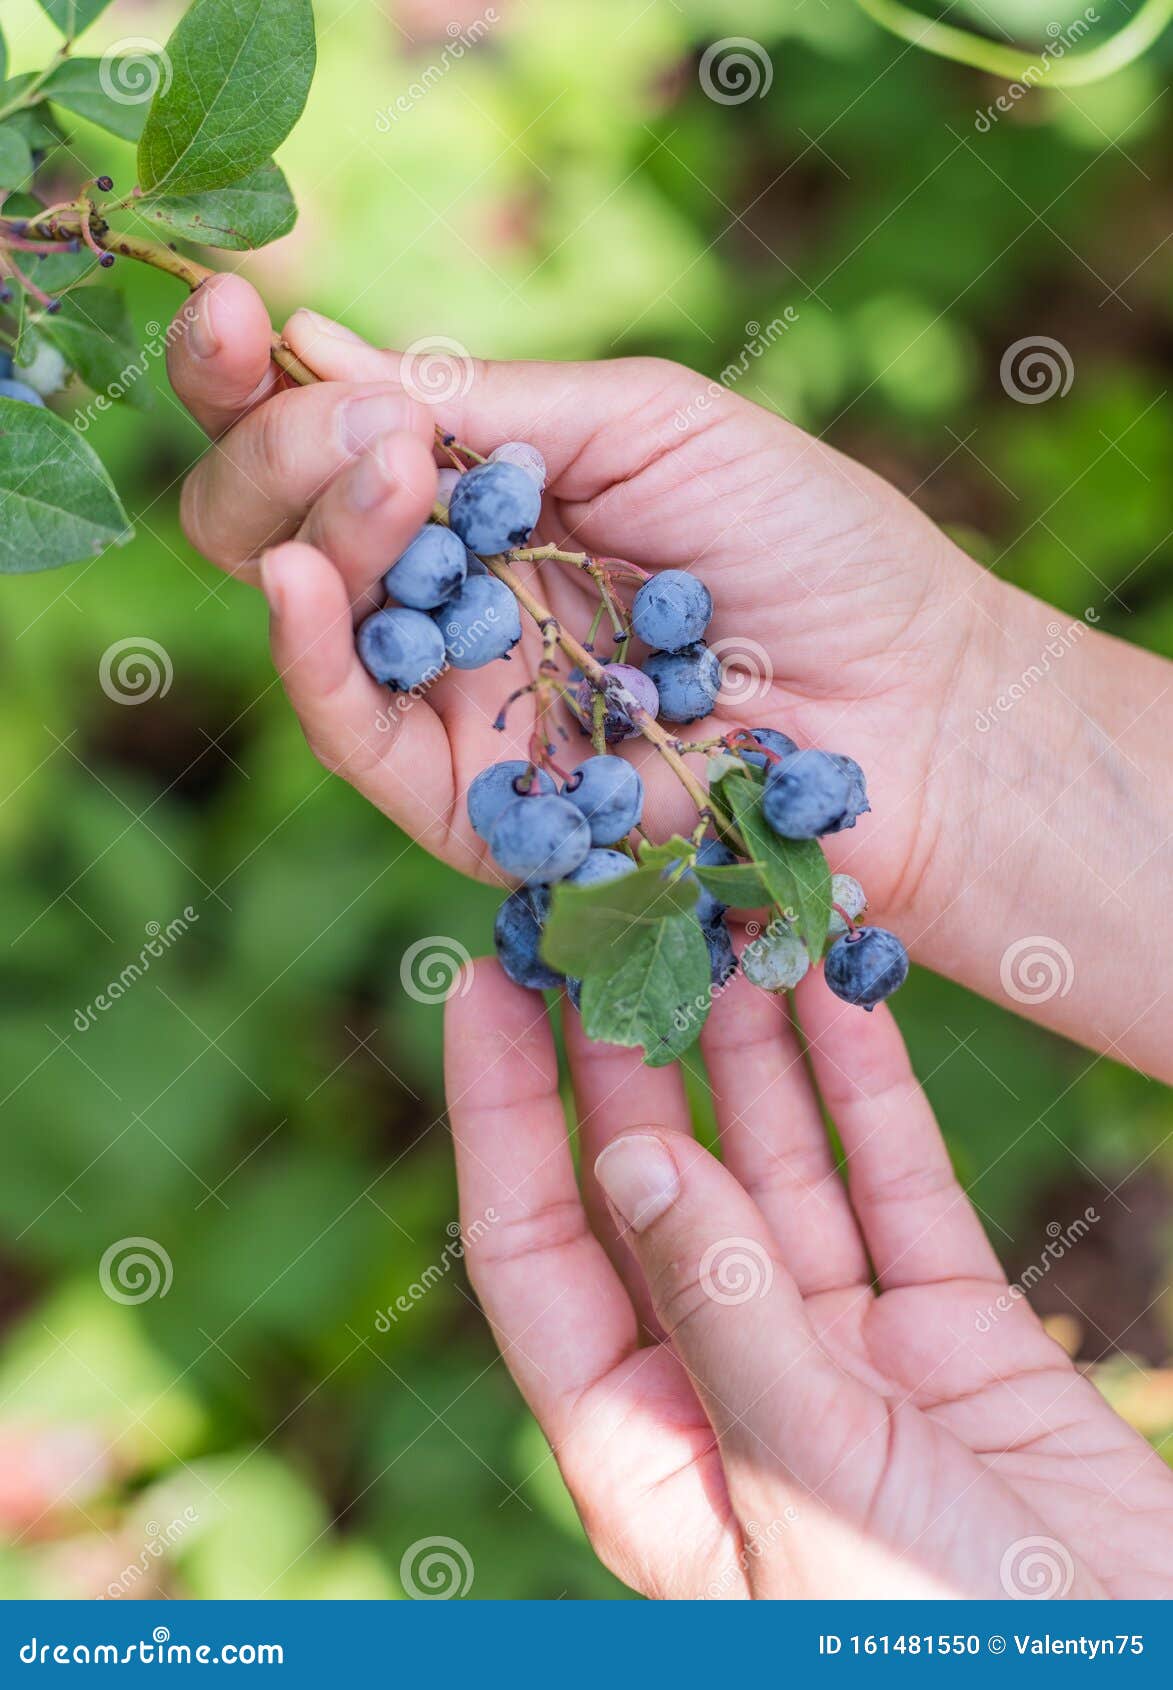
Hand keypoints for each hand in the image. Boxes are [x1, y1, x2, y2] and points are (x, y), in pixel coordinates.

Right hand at [167, 278, 1172, 1074]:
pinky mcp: (471, 802)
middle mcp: (446, 590)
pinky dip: (311, 657)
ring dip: (314, 531)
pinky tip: (310, 582)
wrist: (911, 703)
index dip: (249, 372)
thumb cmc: (809, 547)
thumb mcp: (650, 423)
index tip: (232, 312)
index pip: (322, 430)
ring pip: (305, 618)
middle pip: (277, 522)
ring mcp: (451, 698)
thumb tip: (313, 349)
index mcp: (481, 490)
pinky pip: (355, 736)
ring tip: (390, 482)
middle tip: (374, 434)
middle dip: (280, 453)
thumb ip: (486, 403)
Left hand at [443, 959, 1172, 1599]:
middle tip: (610, 920)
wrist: (1131, 1685)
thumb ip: (722, 1312)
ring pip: (775, 1162)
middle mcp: (723, 1382)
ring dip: (749, 1044)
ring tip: (724, 921)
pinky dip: (867, 1087)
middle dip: (626, 1051)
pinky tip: (838, 992)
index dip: (500, 1112)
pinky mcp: (948, 1326)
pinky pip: (894, 1181)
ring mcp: (840, 1348)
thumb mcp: (808, 1483)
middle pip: (649, 1184)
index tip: (487, 983)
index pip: (535, 1251)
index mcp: (643, 1449)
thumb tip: (629, 1157)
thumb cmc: (945, 1647)